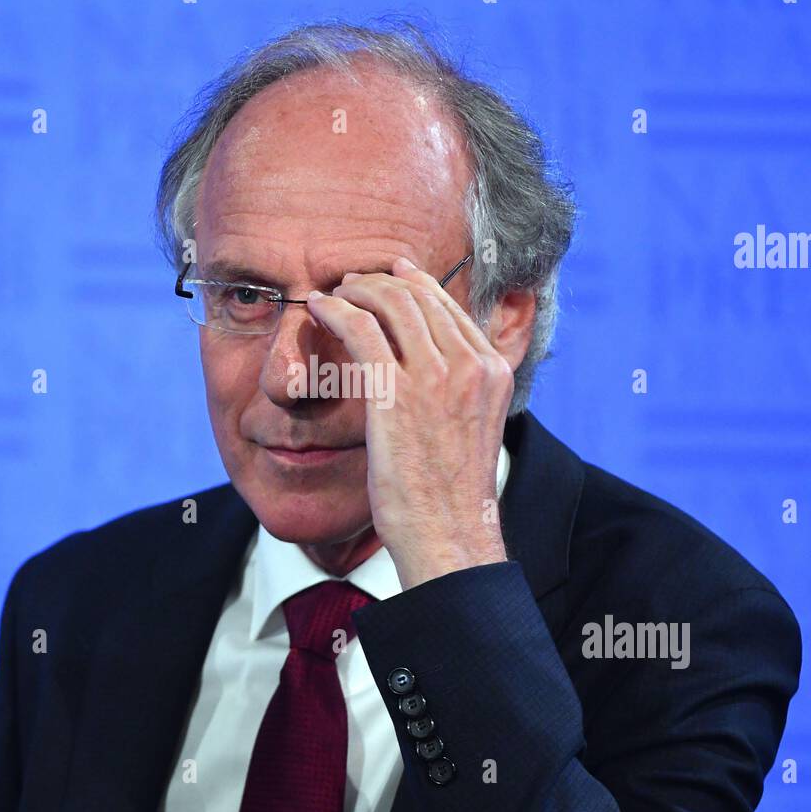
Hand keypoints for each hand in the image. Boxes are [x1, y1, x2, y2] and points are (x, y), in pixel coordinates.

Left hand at [306, 257, 513, 588]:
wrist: (448, 534)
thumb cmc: (451, 494)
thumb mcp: (473, 426)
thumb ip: (461, 389)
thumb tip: (432, 370)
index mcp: (493, 371)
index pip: (451, 307)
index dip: (416, 284)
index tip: (391, 276)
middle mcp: (471, 366)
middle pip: (420, 297)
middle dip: (381, 282)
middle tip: (352, 283)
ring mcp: (436, 378)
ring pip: (391, 304)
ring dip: (356, 291)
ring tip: (334, 293)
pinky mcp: (396, 394)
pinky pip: (360, 330)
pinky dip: (335, 311)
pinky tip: (317, 308)